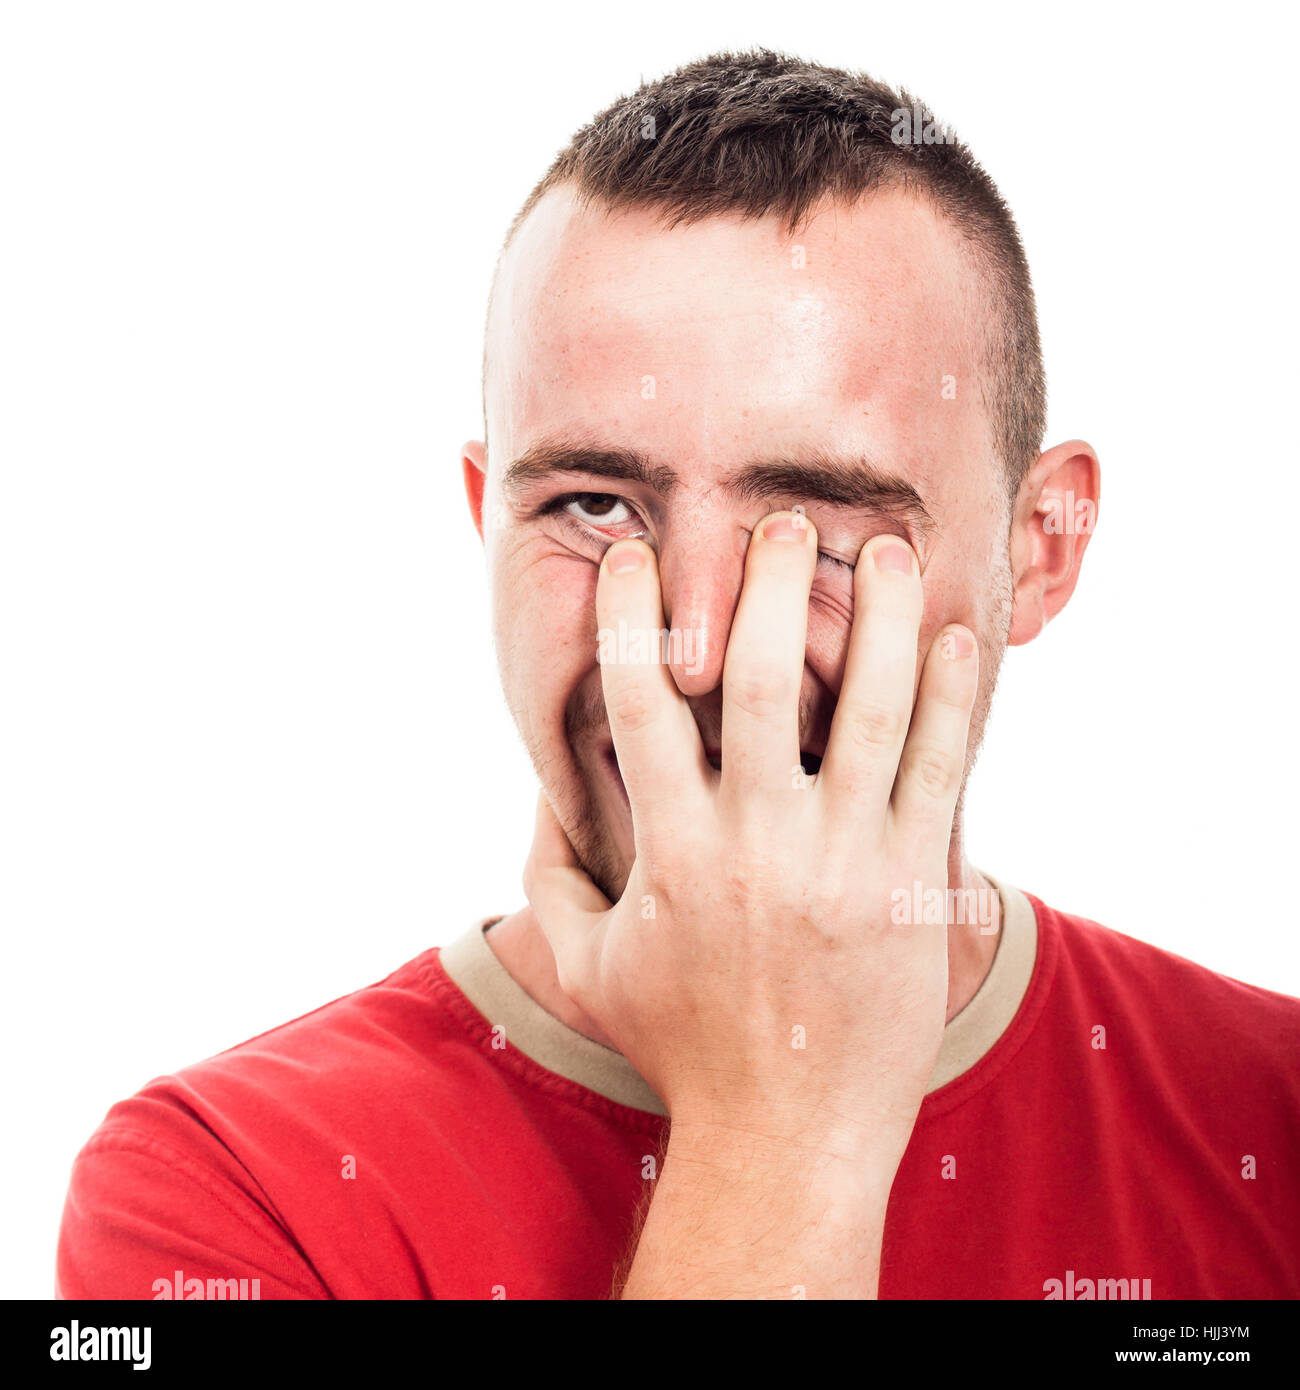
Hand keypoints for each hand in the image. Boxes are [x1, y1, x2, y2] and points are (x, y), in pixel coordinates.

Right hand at [525, 510, 978, 1171]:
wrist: (788, 1133)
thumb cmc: (680, 1044)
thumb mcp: (586, 967)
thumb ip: (547, 880)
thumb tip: (536, 799)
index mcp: (673, 849)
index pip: (641, 704)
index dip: (631, 618)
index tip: (633, 557)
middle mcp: (759, 840)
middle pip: (765, 679)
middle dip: (768, 585)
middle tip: (777, 521)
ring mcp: (844, 858)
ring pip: (872, 707)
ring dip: (878, 616)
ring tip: (882, 545)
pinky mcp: (911, 882)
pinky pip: (940, 768)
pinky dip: (951, 695)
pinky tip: (954, 638)